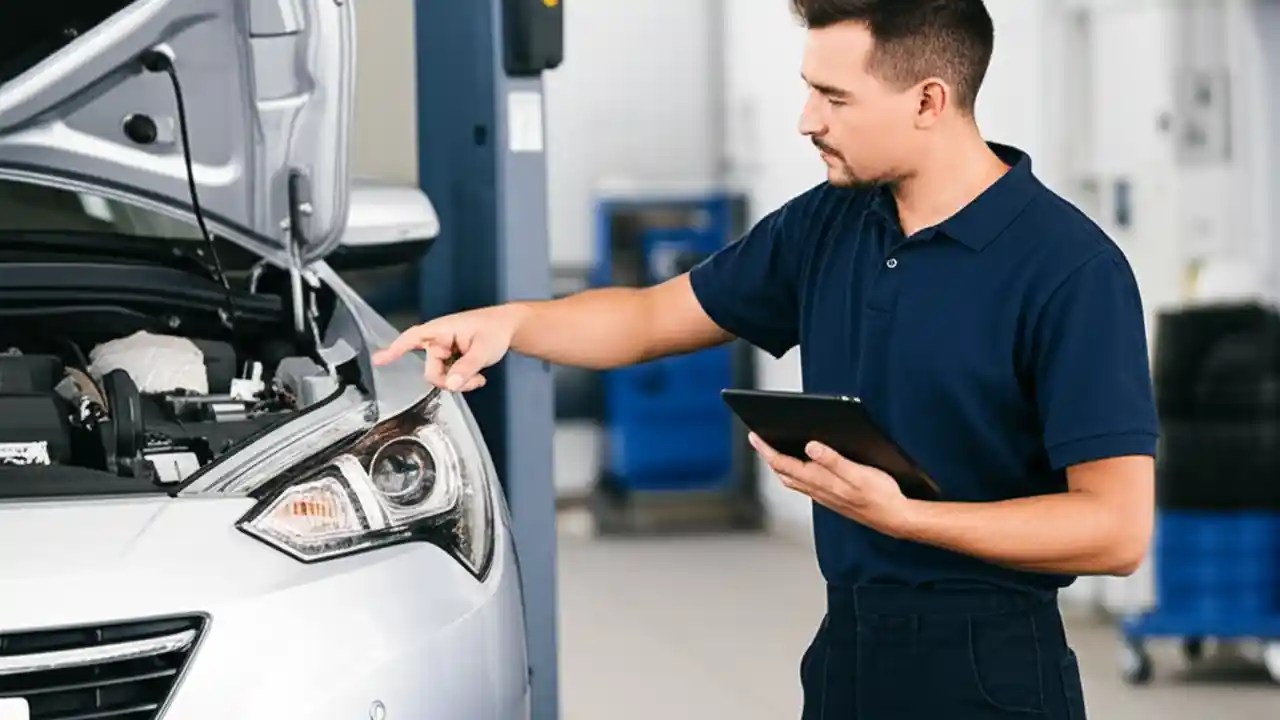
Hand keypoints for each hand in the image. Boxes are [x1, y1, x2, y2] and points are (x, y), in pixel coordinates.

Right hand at [372, 304, 528, 391]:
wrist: (509, 328)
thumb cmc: (496, 329)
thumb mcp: (484, 350)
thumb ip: (466, 368)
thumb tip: (451, 385)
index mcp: (441, 330)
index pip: (412, 338)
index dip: (395, 349)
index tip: (379, 360)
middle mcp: (439, 340)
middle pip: (431, 370)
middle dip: (449, 380)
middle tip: (472, 380)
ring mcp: (445, 350)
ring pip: (441, 376)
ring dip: (459, 382)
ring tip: (478, 377)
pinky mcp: (451, 359)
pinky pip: (449, 376)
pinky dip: (462, 381)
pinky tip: (477, 377)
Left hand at [749, 433, 916, 537]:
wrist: (895, 518)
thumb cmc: (880, 496)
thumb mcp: (858, 474)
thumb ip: (833, 460)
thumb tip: (811, 446)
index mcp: (820, 482)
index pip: (784, 463)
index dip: (767, 449)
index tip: (754, 435)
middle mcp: (817, 490)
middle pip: (783, 473)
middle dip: (768, 455)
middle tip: (758, 440)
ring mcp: (823, 496)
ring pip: (792, 480)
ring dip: (780, 465)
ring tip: (774, 451)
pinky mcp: (831, 499)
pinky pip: (804, 485)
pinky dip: (795, 473)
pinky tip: (800, 468)